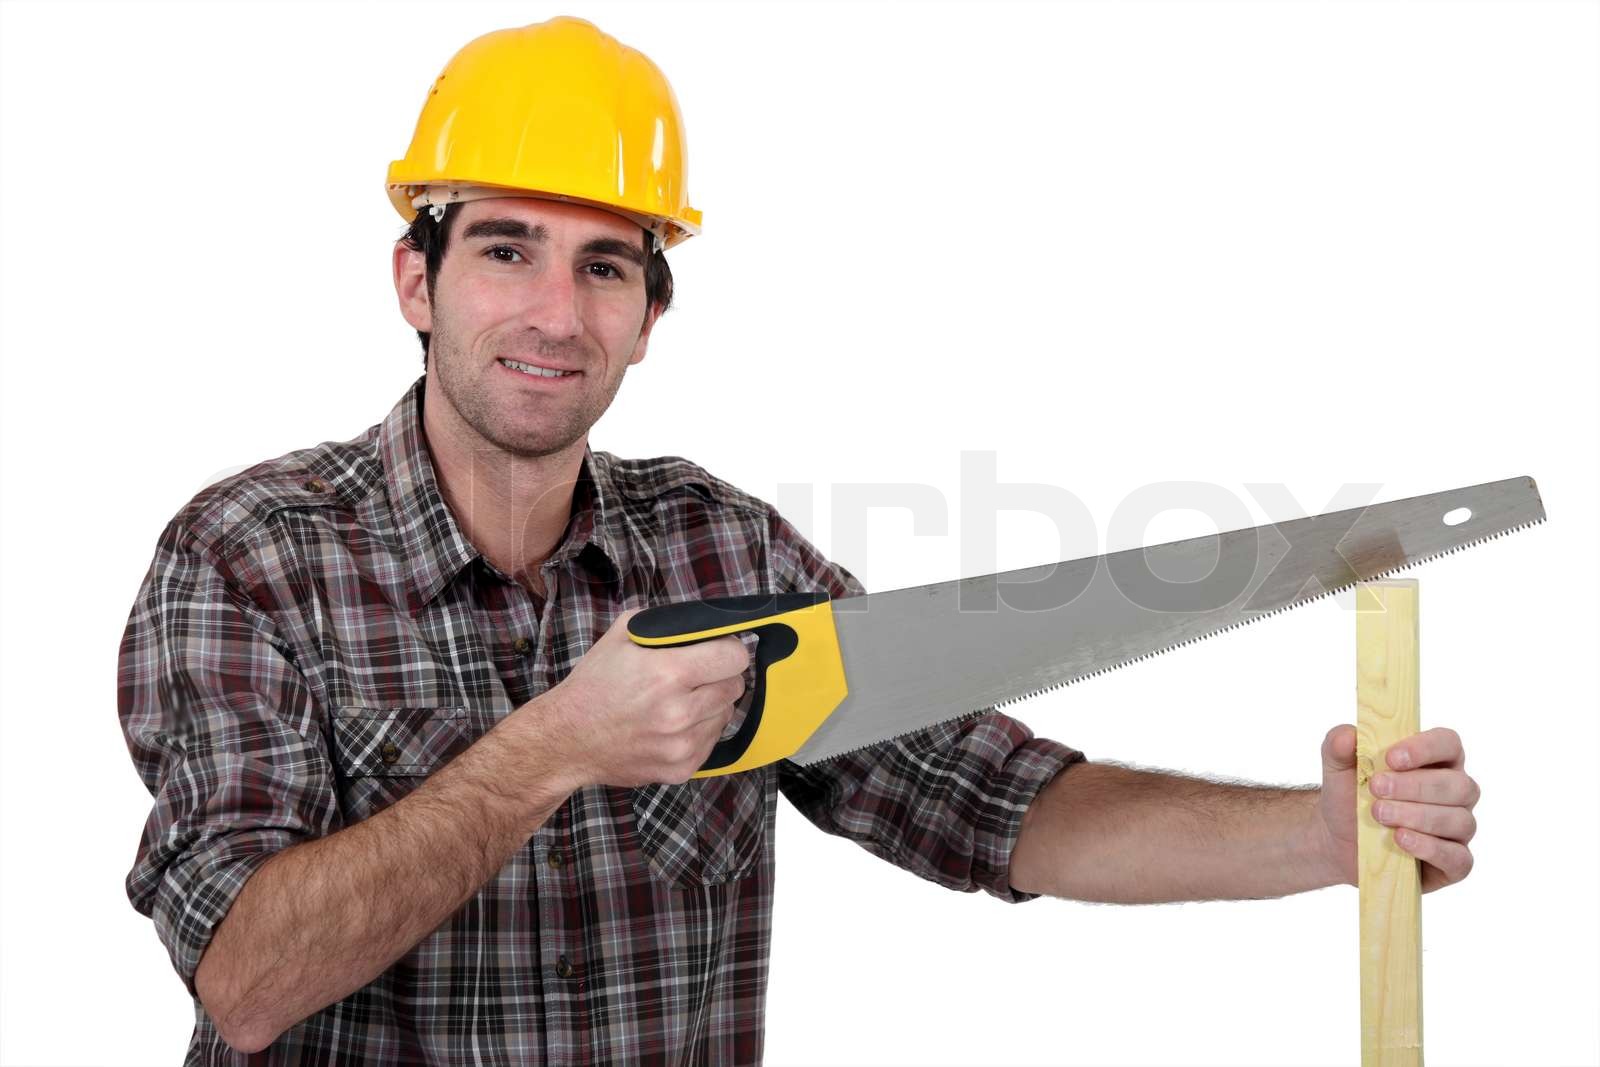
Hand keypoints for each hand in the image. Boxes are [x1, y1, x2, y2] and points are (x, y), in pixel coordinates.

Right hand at [529, 609, 751, 788]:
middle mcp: (679, 712)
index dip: (729, 649)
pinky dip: (699, 731)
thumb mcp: (621, 635)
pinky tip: (673, 725)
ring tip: (679, 701)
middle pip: (735, 687)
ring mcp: (681, 745)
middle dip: (720, 676)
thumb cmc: (594, 685)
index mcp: (668, 673)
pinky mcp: (680, 769)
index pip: (734, 657)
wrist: (566, 739)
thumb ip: (664, 623)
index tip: (719, 650)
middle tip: (698, 675)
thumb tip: (702, 622)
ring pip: (725, 715)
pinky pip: (711, 742)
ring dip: (710, 705)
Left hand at [1315, 724, 1479, 892]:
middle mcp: (1455, 793)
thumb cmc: (1349, 796)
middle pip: (1458, 785)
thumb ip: (1338, 744)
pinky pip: (1459, 858)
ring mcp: (1457, 828)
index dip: (1426, 748)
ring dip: (1418, 816)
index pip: (1448, 743)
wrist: (1337, 838)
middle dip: (1415, 786)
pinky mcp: (1454, 862)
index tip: (1392, 758)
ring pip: (1459, 820)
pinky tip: (1401, 839)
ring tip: (1379, 814)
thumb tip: (1347, 735)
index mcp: (1435, 761)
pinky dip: (1430, 848)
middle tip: (1376, 788)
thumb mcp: (1337, 767)